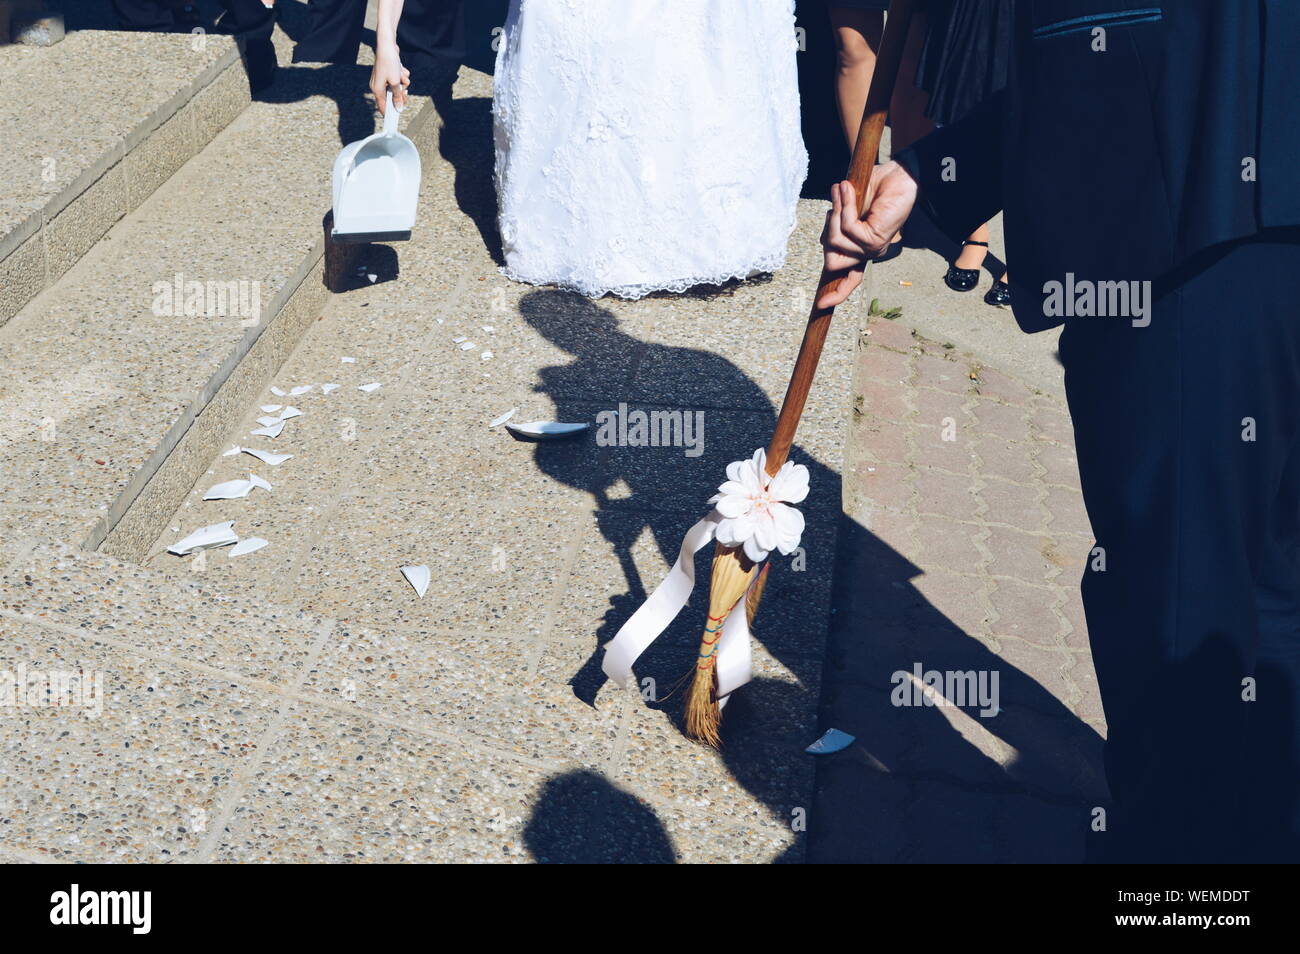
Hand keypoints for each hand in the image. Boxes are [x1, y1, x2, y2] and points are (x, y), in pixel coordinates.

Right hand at [370, 43, 410, 113]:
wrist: (387, 46)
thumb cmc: (389, 63)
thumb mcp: (395, 82)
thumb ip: (397, 96)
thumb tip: (399, 108)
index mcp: (377, 90)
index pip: (383, 107)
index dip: (391, 112)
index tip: (398, 116)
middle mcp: (378, 86)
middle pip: (392, 98)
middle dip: (400, 93)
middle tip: (405, 91)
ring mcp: (383, 79)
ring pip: (397, 88)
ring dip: (402, 82)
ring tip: (401, 75)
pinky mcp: (388, 74)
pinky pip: (397, 80)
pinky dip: (401, 76)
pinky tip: (400, 69)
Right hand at [817, 162, 917, 308]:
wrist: (901, 175)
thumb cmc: (877, 188)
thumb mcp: (849, 210)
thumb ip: (837, 227)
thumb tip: (823, 238)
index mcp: (863, 250)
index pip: (850, 280)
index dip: (836, 293)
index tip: (822, 305)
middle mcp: (868, 253)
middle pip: (831, 260)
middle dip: (827, 230)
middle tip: (836, 202)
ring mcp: (872, 249)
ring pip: (835, 241)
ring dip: (835, 212)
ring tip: (844, 190)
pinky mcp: (874, 239)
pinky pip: (846, 228)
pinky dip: (844, 206)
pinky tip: (848, 191)